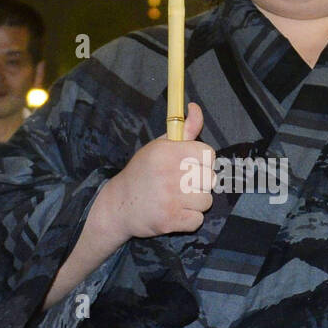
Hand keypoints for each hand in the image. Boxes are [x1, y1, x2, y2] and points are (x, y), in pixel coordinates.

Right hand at [96, 102, 213, 243]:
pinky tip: (175, 212)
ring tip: (177, 199)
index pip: (208, 155)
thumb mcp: (159, 146)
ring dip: (195, 203)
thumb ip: (183, 129)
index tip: (192, 167)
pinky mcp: (169, 220)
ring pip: (206, 201)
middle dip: (199, 184)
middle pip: (210, 179)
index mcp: (167, 152)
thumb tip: (195, 107)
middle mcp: (168, 173)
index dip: (203, 162)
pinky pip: (197, 220)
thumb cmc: (142, 173)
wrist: (117, 205)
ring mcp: (169, 198)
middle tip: (181, 185)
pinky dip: (189, 219)